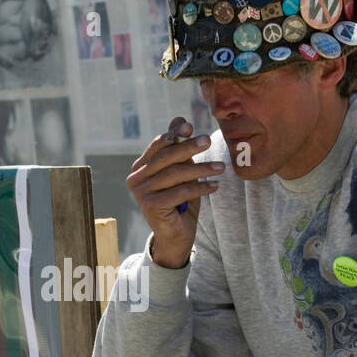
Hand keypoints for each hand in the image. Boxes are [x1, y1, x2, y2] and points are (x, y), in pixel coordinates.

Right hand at [127, 117, 222, 268]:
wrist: (176, 236)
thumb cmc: (180, 202)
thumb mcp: (181, 172)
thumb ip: (179, 149)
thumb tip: (181, 119)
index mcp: (140, 168)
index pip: (158, 146)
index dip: (173, 134)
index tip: (190, 126)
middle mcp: (135, 179)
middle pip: (166, 158)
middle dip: (189, 147)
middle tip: (208, 141)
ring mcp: (141, 193)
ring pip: (175, 174)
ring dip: (201, 169)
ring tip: (221, 167)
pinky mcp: (151, 206)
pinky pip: (180, 192)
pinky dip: (200, 188)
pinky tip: (215, 186)